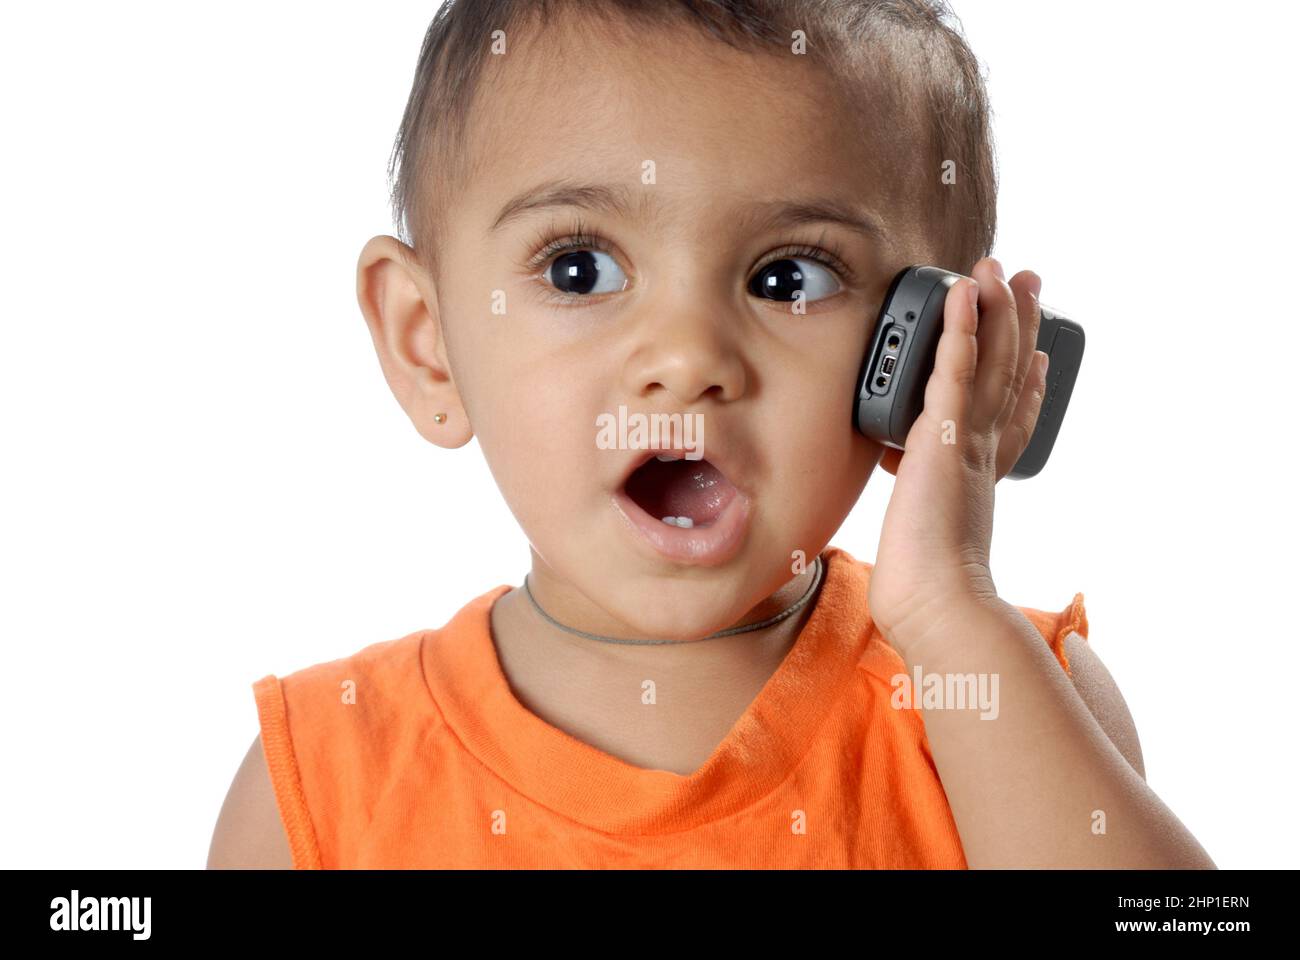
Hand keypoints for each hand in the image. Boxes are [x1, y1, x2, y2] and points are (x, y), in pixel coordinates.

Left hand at [867, 257, 1048, 647]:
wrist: (935, 602)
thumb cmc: (925, 586)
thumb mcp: (927, 538)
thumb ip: (925, 523)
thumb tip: (911, 539)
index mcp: (980, 476)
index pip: (1011, 418)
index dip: (1028, 384)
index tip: (1036, 356)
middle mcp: (982, 452)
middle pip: (1010, 375)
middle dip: (1020, 327)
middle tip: (1027, 284)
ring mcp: (967, 440)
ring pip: (991, 362)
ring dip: (996, 310)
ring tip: (999, 268)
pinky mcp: (944, 434)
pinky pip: (955, 369)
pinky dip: (962, 327)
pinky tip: (966, 293)